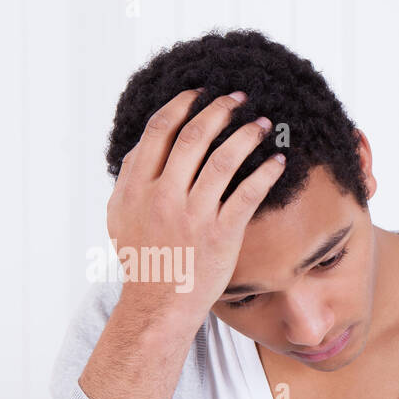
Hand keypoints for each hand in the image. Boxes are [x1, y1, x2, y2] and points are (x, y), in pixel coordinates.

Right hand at [106, 88, 286, 329]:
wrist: (158, 305)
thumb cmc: (144, 260)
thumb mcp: (121, 216)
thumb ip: (130, 180)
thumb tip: (142, 148)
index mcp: (137, 185)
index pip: (160, 130)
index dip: (182, 105)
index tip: (199, 93)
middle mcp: (163, 194)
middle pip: (194, 136)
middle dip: (219, 109)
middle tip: (238, 97)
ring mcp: (193, 214)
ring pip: (223, 159)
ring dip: (246, 134)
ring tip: (262, 122)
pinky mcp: (222, 233)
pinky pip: (248, 193)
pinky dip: (265, 172)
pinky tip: (278, 160)